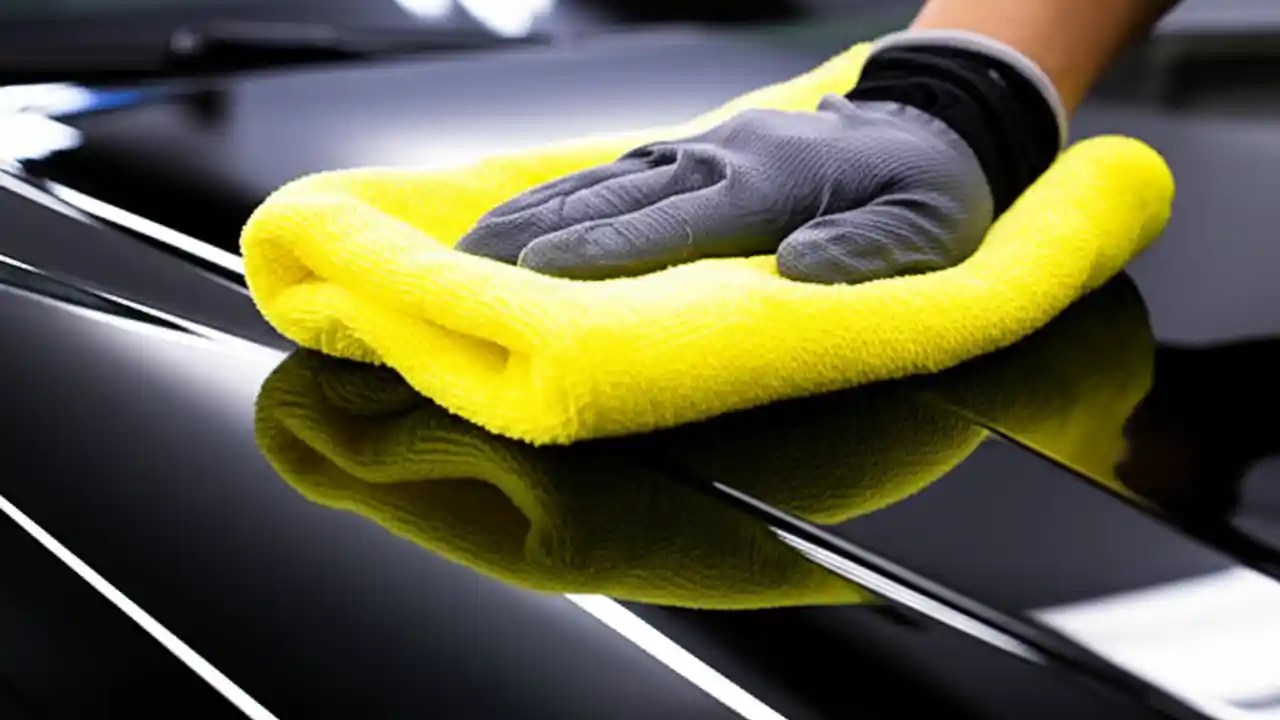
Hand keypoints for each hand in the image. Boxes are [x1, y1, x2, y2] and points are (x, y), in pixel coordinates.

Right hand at [457, 95, 994, 283]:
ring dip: (530, 213)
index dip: (596, 252)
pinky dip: (561, 194)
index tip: (531, 275)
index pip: (666, 224)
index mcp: (768, 184)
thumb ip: (870, 251)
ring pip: (601, 179)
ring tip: (466, 247)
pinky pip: (617, 170)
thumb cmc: (927, 187)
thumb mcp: (929, 229)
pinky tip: (525, 216)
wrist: (929, 122)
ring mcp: (701, 148)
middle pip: (609, 198)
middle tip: (459, 268)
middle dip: (530, 234)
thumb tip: (799, 269)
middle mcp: (719, 158)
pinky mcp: (695, 150)